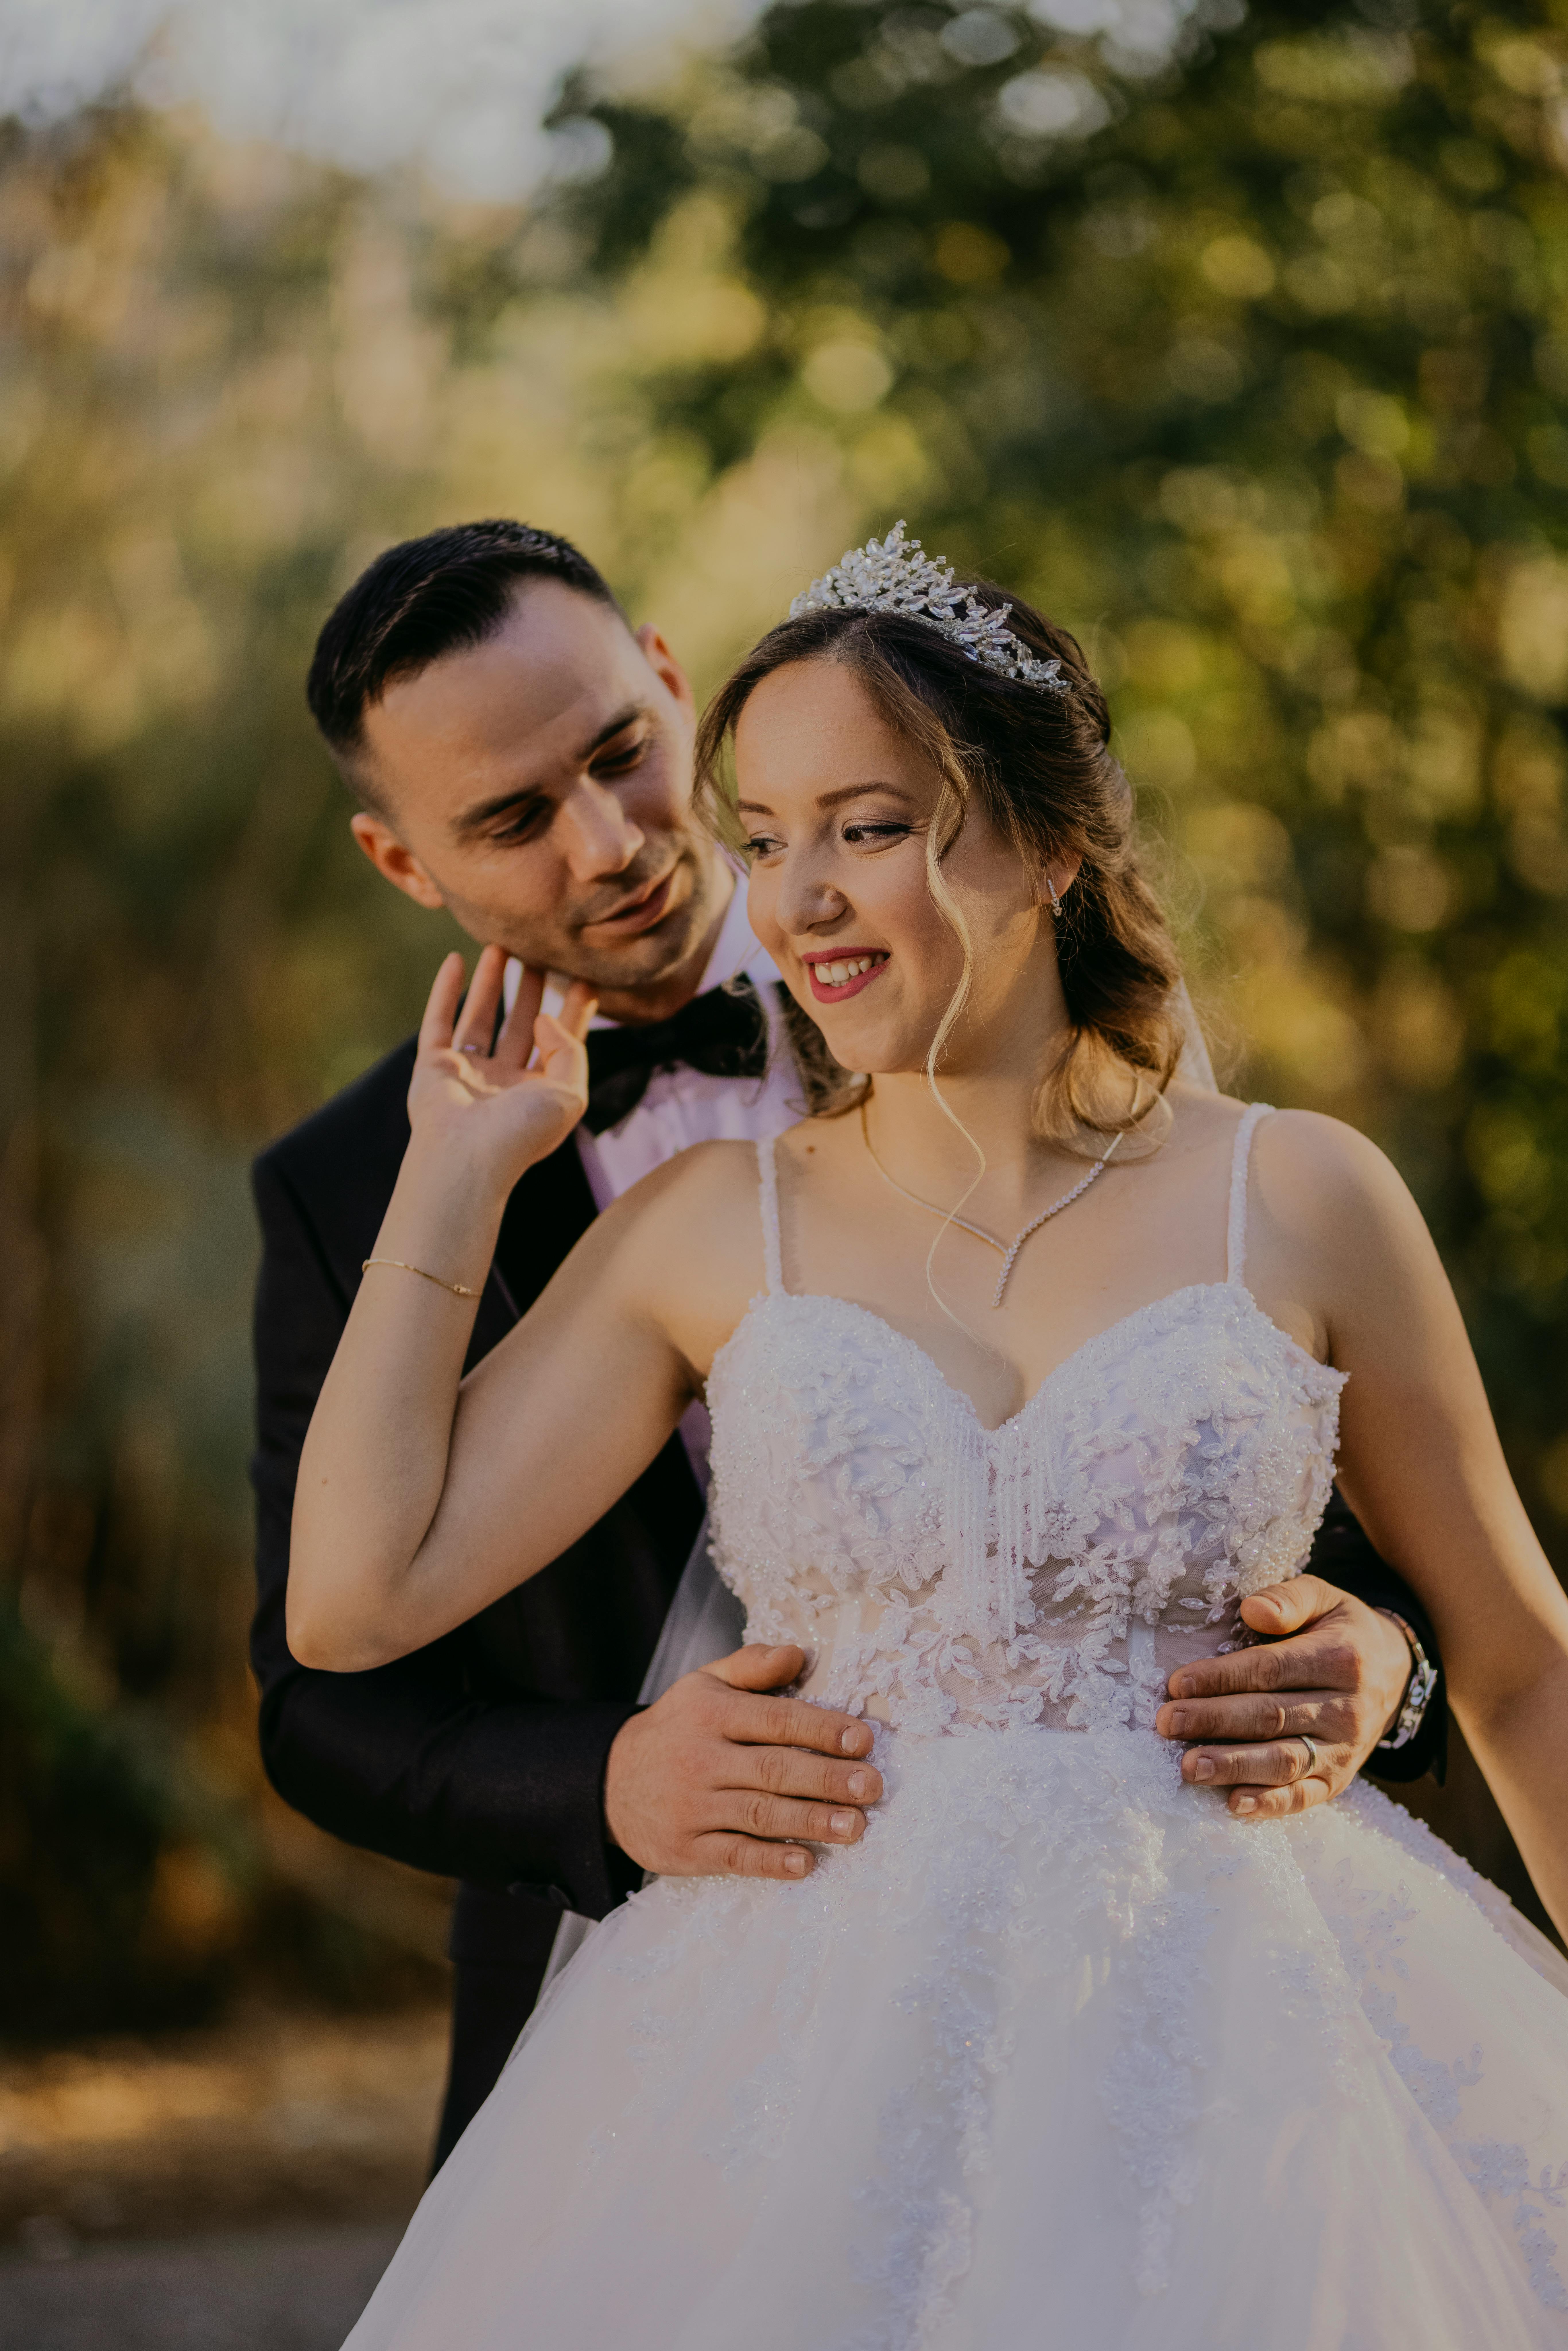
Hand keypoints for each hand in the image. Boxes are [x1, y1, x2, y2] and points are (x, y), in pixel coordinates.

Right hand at [407, 946, 596, 1190]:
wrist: (465, 1158)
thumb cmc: (520, 1135)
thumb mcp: (569, 1094)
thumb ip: (569, 1050)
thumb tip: (545, 1017)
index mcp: (538, 1095)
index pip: (562, 1044)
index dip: (574, 1012)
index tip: (584, 978)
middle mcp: (503, 1084)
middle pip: (521, 1025)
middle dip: (530, 990)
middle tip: (539, 953)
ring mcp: (467, 1075)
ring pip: (481, 1018)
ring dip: (490, 982)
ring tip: (500, 946)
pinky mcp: (433, 1067)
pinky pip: (439, 1020)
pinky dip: (445, 991)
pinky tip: (455, 960)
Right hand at [603, 1644, 882, 1880]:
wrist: (608, 1781)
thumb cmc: (676, 1728)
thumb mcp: (703, 1685)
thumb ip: (751, 1666)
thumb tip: (800, 1654)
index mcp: (711, 1714)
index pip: (775, 1719)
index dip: (822, 1728)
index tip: (864, 1740)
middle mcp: (701, 1759)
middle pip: (775, 1770)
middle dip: (828, 1779)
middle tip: (873, 1787)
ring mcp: (692, 1808)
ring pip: (760, 1815)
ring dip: (811, 1822)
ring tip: (856, 1826)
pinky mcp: (684, 1849)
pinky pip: (733, 1856)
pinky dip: (770, 1862)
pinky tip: (804, 1863)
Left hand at [1153, 1576, 1411, 1818]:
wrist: (1393, 1671)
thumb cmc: (1342, 1630)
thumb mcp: (1325, 1598)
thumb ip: (1290, 1598)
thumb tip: (1253, 1610)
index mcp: (1341, 1658)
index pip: (1271, 1670)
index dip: (1223, 1677)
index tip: (1177, 1683)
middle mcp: (1347, 1709)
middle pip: (1271, 1717)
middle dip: (1215, 1722)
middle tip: (1168, 1724)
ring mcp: (1345, 1750)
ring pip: (1285, 1761)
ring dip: (1234, 1766)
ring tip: (1189, 1767)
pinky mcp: (1340, 1780)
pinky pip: (1304, 1796)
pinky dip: (1270, 1804)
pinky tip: (1233, 1804)